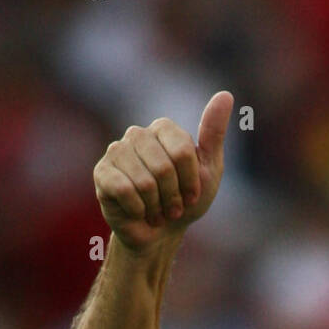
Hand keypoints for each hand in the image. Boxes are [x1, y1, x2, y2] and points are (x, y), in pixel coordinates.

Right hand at [93, 91, 233, 253]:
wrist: (160, 234)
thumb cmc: (185, 201)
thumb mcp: (209, 169)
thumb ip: (214, 133)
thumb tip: (225, 95)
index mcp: (163, 129)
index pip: (183, 151)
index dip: (191, 181)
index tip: (192, 195)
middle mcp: (137, 134)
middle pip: (164, 167)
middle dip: (173, 196)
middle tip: (173, 208)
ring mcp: (116, 152)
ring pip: (145, 181)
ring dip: (157, 206)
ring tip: (156, 211)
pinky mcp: (102, 173)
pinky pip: (124, 190)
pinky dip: (138, 209)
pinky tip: (138, 212)